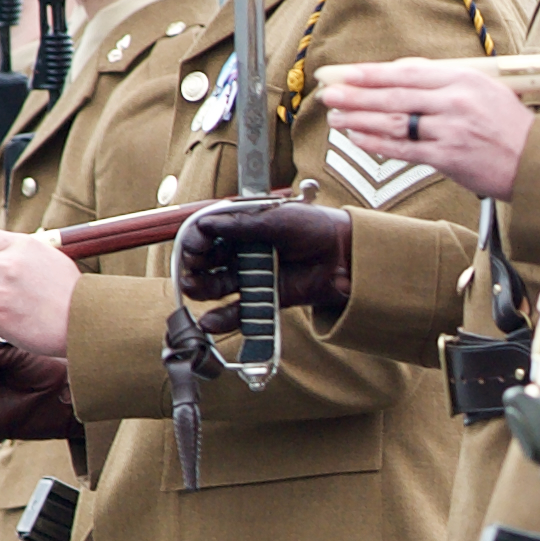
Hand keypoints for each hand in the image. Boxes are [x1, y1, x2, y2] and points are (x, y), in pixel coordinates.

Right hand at [176, 194, 356, 318]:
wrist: (346, 254)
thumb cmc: (315, 227)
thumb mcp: (279, 219)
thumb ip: (243, 224)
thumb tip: (207, 223)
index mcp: (244, 228)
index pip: (210, 233)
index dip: (198, 239)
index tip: (195, 245)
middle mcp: (244, 253)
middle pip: (209, 261)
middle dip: (197, 265)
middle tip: (194, 266)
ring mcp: (253, 277)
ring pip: (218, 286)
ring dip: (202, 289)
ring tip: (193, 289)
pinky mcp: (265, 300)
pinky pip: (239, 312)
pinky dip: (223, 318)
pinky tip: (208, 322)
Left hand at [314, 58, 534, 202]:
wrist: (537, 162)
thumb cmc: (510, 127)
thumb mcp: (486, 89)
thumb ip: (446, 83)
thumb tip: (401, 77)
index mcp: (464, 78)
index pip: (407, 71)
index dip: (370, 72)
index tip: (344, 72)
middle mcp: (456, 101)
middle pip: (394, 94)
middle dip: (356, 94)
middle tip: (329, 93)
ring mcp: (451, 130)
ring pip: (394, 122)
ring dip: (360, 119)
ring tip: (337, 118)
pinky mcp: (449, 157)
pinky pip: (404, 149)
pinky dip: (377, 144)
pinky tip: (358, 139)